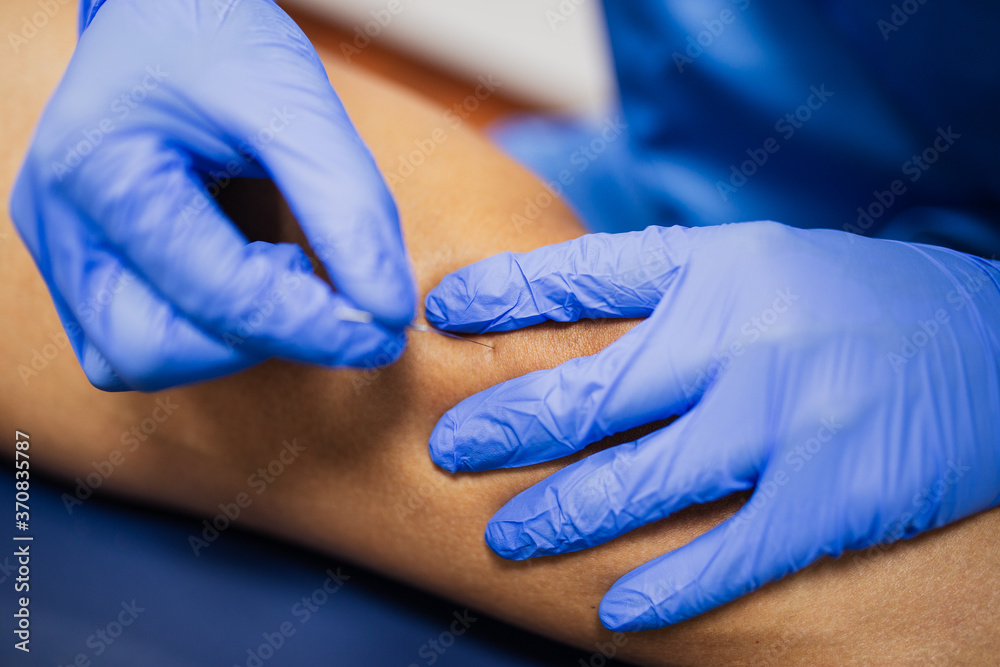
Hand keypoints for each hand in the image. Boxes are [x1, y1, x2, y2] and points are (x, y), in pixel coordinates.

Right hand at [10, 0, 414, 390]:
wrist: (158, 12)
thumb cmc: (214, 36)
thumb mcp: (291, 99)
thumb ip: (346, 204)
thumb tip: (388, 308)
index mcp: (101, 171)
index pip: (220, 295)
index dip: (313, 326)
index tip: (381, 330)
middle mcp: (59, 222)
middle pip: (157, 348)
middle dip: (257, 337)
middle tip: (316, 284)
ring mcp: (61, 248)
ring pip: (137, 359)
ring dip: (226, 341)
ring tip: (275, 272)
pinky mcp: (79, 263)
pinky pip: (129, 342)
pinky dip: (197, 333)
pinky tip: (237, 284)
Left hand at [424, 222, 999, 629]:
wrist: (980, 341)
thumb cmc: (843, 300)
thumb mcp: (750, 264)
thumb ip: (655, 284)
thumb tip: (545, 303)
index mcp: (715, 270)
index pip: (581, 276)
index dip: (500, 296)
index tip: (437, 315)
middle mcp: (739, 339)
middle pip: (588, 392)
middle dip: (503, 426)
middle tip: (446, 450)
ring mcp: (782, 420)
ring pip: (638, 482)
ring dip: (559, 517)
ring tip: (505, 538)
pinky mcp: (827, 496)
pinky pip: (726, 554)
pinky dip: (665, 589)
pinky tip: (613, 611)